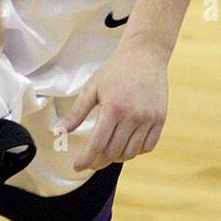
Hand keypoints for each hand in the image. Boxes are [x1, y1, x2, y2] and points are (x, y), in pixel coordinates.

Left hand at [65, 42, 168, 173]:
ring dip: (117, 156)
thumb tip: (61, 131)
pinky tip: (127, 143)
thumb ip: (77, 111)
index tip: (78, 166)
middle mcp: (132, 116)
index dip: (85, 160)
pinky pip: (148, 146)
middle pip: (113, 152)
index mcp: (113, 108)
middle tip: (92, 158)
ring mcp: (148, 119)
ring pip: (131, 153)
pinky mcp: (160, 119)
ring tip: (109, 150)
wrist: (145, 54)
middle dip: (99, 159)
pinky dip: (136, 150)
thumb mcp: (92, 87)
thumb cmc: (116, 70)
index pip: (97, 145)